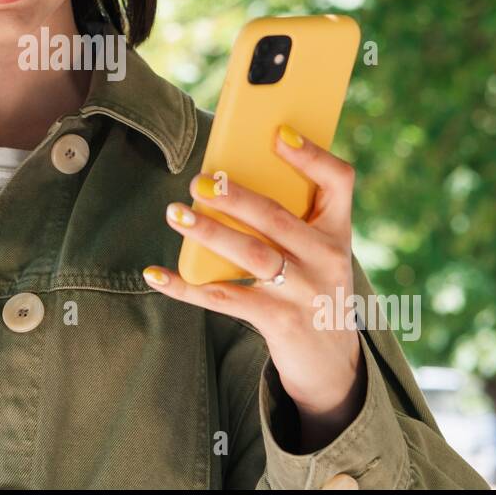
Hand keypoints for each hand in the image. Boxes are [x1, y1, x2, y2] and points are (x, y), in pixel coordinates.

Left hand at [145, 124, 364, 452]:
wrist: (332, 361)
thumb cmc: (312, 285)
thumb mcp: (317, 249)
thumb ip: (290, 215)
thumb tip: (225, 177)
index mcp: (338, 230)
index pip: (338, 181)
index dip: (311, 156)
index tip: (280, 133)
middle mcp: (327, 258)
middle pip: (278, 218)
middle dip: (237, 197)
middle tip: (200, 180)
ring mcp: (303, 292)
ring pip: (251, 255)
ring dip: (209, 232)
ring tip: (176, 213)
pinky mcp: (278, 321)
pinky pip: (224, 299)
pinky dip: (186, 287)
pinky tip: (156, 274)